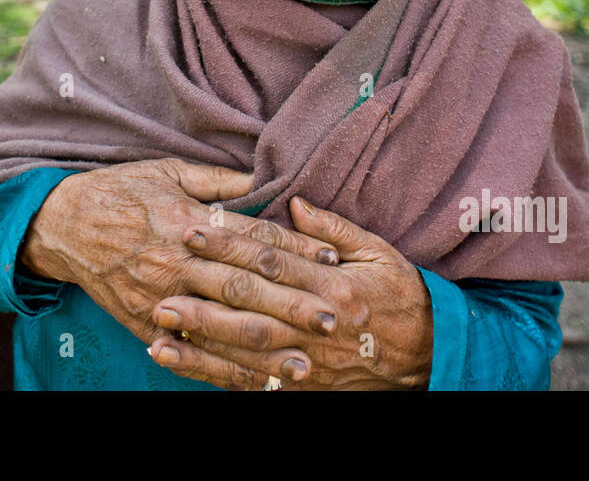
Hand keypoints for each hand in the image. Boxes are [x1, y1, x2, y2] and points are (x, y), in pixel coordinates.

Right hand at [19, 159, 342, 349]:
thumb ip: (218, 181)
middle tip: (333, 317)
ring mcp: (160, 296)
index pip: (252, 237)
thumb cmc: (120, 190)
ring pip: (220, 326)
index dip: (295, 248)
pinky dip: (222, 368)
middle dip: (292, 303)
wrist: (61, 224)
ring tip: (305, 360)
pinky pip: (189, 351)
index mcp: (188, 219)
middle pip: (245, 286)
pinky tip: (253, 378)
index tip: (332, 259)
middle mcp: (177, 260)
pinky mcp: (145, 324)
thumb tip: (262, 179)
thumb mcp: (168, 170)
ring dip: (266, 346)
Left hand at [146, 196, 434, 389]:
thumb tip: (294, 201)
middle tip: (160, 277)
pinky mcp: (302, 386)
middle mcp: (318, 324)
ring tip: (158, 322)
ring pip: (243, 349)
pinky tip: (178, 360)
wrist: (429, 354)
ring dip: (198, 337)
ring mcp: (309, 360)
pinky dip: (210, 372)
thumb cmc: (401, 294)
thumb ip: (334, 227)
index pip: (272, 260)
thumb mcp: (377, 250)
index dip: (229, 245)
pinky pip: (250, 381)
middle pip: (251, 306)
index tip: (193, 229)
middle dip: (203, 291)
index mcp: (335, 285)